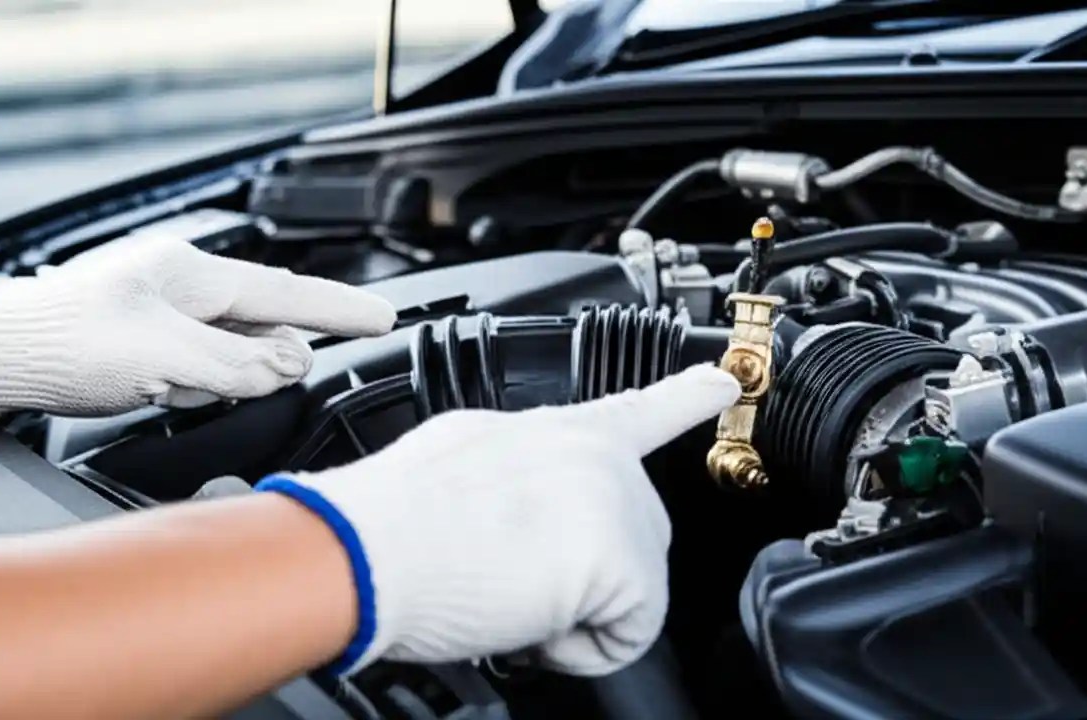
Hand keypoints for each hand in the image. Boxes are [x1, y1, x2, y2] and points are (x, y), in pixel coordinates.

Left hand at [0, 236, 394, 418]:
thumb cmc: (63, 346)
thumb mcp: (166, 357)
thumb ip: (240, 362)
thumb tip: (294, 362)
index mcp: (190, 274)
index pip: (287, 292)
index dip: (342, 308)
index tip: (386, 316)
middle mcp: (179, 284)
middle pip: (260, 322)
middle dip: (269, 355)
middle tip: (252, 377)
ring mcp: (160, 308)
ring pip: (228, 346)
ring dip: (222, 375)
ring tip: (176, 388)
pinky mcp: (141, 337)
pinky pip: (196, 361)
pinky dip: (194, 381)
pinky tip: (162, 391)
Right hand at [255, 364, 740, 676]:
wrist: (360, 549)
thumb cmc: (390, 519)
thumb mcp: (467, 469)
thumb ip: (526, 481)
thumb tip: (529, 524)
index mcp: (554, 431)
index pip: (637, 409)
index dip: (688, 396)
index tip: (726, 379)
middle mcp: (595, 453)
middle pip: (636, 537)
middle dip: (586, 578)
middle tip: (507, 578)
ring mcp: (614, 498)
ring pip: (635, 588)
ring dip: (578, 613)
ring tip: (506, 594)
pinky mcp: (621, 553)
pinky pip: (631, 633)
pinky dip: (582, 650)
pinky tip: (529, 622)